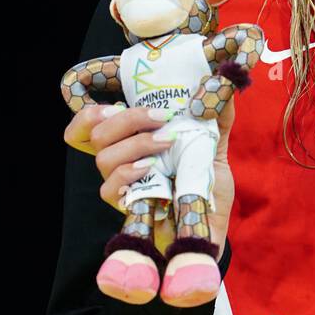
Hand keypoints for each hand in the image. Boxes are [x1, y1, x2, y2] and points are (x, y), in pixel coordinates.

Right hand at [62, 99, 237, 263]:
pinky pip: (109, 188)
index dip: (92, 113)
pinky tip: (151, 167)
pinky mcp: (125, 208)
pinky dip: (129, 172)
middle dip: (128, 118)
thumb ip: (217, 119)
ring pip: (103, 157)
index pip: (91, 125)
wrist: (212, 226)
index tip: (117, 103)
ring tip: (168, 142)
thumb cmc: (205, 188)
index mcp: (133, 142)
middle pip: (97, 134)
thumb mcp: (214, 148)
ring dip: (136, 143)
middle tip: (162, 117)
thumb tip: (223, 88)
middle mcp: (121, 162)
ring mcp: (121, 186)